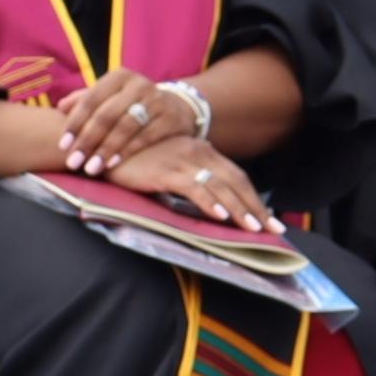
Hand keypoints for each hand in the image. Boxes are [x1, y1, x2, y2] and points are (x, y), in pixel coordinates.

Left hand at [56, 67, 190, 173]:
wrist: (178, 106)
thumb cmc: (133, 103)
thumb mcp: (111, 95)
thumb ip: (85, 99)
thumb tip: (60, 107)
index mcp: (119, 76)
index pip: (91, 99)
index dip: (75, 122)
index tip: (63, 145)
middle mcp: (138, 85)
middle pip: (107, 114)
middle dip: (87, 140)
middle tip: (73, 162)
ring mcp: (156, 101)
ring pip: (126, 127)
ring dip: (105, 149)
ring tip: (90, 168)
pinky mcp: (170, 118)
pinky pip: (145, 137)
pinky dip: (126, 151)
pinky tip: (112, 164)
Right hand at [99, 135, 275, 231]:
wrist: (100, 145)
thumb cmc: (132, 158)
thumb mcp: (165, 166)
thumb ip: (186, 177)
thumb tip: (207, 201)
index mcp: (199, 149)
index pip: (235, 175)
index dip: (253, 198)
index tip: (269, 219)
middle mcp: (196, 151)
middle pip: (235, 181)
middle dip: (256, 207)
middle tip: (274, 230)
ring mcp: (182, 159)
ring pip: (220, 186)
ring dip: (240, 209)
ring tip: (255, 229)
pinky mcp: (165, 169)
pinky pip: (195, 187)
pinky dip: (210, 202)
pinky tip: (222, 216)